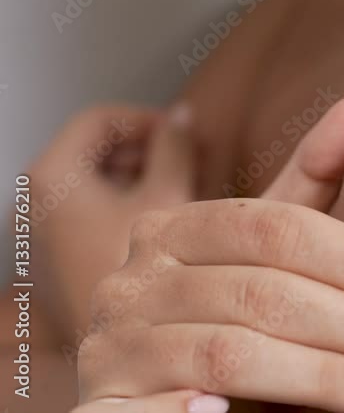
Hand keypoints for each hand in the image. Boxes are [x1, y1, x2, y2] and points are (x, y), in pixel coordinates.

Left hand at [29, 104, 196, 343]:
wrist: (116, 348)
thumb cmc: (137, 277)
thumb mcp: (168, 197)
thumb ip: (176, 149)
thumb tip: (182, 118)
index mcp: (53, 176)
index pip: (100, 119)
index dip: (146, 120)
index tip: (180, 133)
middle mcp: (35, 199)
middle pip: (93, 148)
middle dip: (143, 150)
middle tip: (185, 161)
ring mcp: (42, 228)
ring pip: (92, 181)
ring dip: (136, 178)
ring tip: (177, 194)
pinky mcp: (54, 252)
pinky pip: (88, 210)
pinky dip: (121, 205)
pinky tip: (158, 226)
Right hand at [78, 80, 343, 412]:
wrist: (161, 388)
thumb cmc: (232, 309)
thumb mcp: (273, 242)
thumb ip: (317, 173)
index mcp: (177, 227)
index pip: (278, 228)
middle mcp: (134, 279)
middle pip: (263, 290)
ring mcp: (112, 344)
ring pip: (231, 353)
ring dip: (325, 377)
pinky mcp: (100, 404)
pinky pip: (154, 409)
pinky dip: (201, 411)